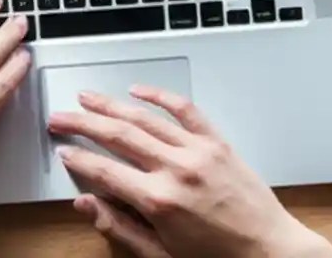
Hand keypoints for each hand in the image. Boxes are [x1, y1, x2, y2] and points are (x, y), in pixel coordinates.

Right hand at [49, 87, 331, 257]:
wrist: (271, 252)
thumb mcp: (161, 255)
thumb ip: (120, 229)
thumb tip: (86, 205)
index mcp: (160, 201)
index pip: (105, 171)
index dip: (79, 159)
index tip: (63, 150)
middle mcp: (177, 169)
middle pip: (118, 135)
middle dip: (83, 123)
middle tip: (60, 117)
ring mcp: (199, 152)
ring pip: (145, 118)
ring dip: (111, 105)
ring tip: (87, 97)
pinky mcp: (218, 143)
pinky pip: (186, 110)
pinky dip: (160, 96)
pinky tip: (139, 90)